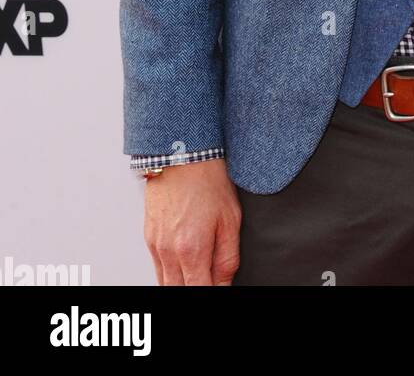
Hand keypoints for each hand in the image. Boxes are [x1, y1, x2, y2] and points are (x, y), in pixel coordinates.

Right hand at [143, 158, 241, 284]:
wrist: (181, 154)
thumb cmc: (207, 180)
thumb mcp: (230, 219)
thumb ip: (228, 258)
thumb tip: (226, 282)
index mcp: (191, 251)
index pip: (199, 293)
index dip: (212, 294)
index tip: (219, 287)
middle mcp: (168, 252)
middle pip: (179, 292)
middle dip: (196, 288)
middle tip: (209, 279)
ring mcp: (155, 246)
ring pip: (165, 284)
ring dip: (182, 285)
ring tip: (198, 274)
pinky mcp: (148, 237)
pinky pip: (157, 268)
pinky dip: (170, 274)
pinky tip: (184, 266)